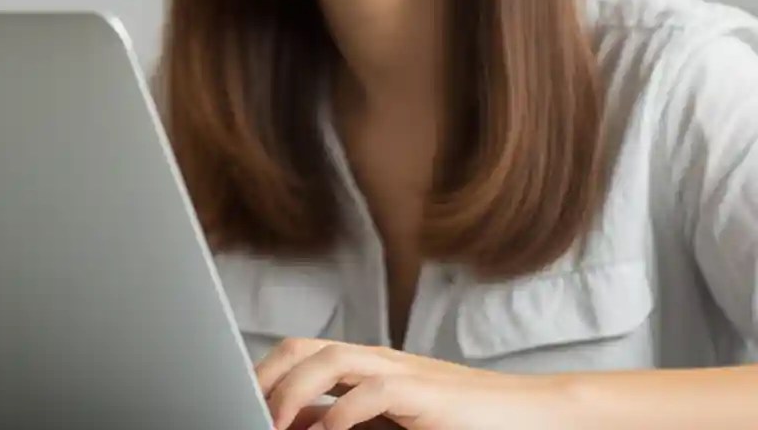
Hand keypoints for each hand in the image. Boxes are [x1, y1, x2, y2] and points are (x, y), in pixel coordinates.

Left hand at [256, 338, 563, 429]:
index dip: (263, 375)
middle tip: (245, 408)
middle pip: (303, 349)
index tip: (240, 403)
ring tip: (273, 422)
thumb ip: (342, 420)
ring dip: (293, 390)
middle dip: (265, 377)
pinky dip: (344, 413)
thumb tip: (297, 425)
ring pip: (330, 360)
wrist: (531, 414)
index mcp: (363, 367)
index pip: (298, 354)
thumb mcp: (389, 424)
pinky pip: (374, 392)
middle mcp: (376, 361)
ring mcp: (401, 373)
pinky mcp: (427, 394)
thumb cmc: (460, 423)